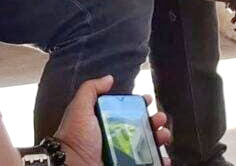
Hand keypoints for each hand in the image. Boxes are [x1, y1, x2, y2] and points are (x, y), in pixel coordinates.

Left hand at [55, 76, 172, 165]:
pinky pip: (147, 163)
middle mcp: (116, 138)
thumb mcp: (79, 109)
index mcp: (107, 122)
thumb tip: (109, 78)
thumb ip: (91, 90)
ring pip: (148, 144)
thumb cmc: (74, 138)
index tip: (148, 99)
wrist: (72, 165)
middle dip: (155, 121)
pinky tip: (163, 158)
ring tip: (163, 136)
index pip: (128, 110)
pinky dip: (158, 160)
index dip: (140, 104)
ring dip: (160, 138)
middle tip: (159, 119)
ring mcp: (123, 154)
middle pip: (142, 126)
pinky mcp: (127, 165)